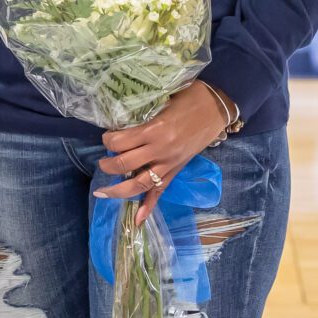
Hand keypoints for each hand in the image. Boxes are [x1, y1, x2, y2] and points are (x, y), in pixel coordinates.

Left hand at [95, 84, 229, 222]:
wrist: (216, 107)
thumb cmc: (188, 98)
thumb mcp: (161, 102)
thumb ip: (142, 116)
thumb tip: (120, 123)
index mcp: (154, 130)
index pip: (120, 142)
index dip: (107, 140)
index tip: (106, 136)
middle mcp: (160, 150)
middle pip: (125, 165)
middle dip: (108, 165)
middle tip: (101, 163)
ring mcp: (169, 163)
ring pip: (139, 184)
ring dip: (119, 190)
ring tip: (103, 192)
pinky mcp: (176, 170)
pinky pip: (160, 191)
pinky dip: (148, 206)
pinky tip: (137, 220)